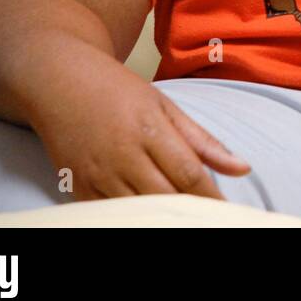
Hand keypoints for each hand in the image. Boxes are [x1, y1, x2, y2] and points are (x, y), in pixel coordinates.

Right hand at [30, 56, 250, 200]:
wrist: (58, 82)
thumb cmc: (117, 91)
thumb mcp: (165, 106)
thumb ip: (203, 141)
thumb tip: (242, 168)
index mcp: (149, 130)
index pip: (188, 175)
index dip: (211, 197)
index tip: (226, 209)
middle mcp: (121, 155)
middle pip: (165, 198)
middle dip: (191, 211)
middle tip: (209, 218)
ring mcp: (96, 175)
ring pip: (139, 211)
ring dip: (164, 217)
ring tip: (183, 217)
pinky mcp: (77, 188)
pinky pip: (111, 215)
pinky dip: (134, 217)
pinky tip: (151, 215)